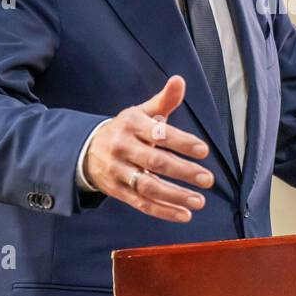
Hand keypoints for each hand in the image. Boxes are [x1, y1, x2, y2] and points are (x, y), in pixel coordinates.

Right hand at [82, 75, 212, 221]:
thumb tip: (180, 80)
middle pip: (155, 162)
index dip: (182, 142)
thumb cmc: (126, 129)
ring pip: (148, 187)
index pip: (158, 134)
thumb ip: (164, 100)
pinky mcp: (116, 191)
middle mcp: (122, 148)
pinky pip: (140, 203)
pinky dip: (163, 211)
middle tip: (208, 179)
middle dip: (183, 171)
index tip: (204, 150)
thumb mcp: (141, 112)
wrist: (87, 150)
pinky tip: (184, 215)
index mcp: (131, 124)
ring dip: (175, 196)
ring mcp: (117, 171)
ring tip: (200, 201)